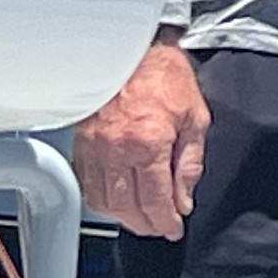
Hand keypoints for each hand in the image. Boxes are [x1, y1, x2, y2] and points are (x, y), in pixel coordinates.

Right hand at [79, 40, 210, 238]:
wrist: (134, 48)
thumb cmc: (165, 76)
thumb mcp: (195, 117)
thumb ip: (191, 162)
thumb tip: (185, 198)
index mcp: (149, 143)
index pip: (156, 200)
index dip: (166, 222)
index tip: (174, 228)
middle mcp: (118, 150)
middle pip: (128, 207)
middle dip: (146, 224)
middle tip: (159, 227)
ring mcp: (95, 147)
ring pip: (104, 201)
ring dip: (123, 217)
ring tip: (140, 218)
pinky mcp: (82, 142)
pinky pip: (88, 183)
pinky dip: (101, 199)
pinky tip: (115, 200)